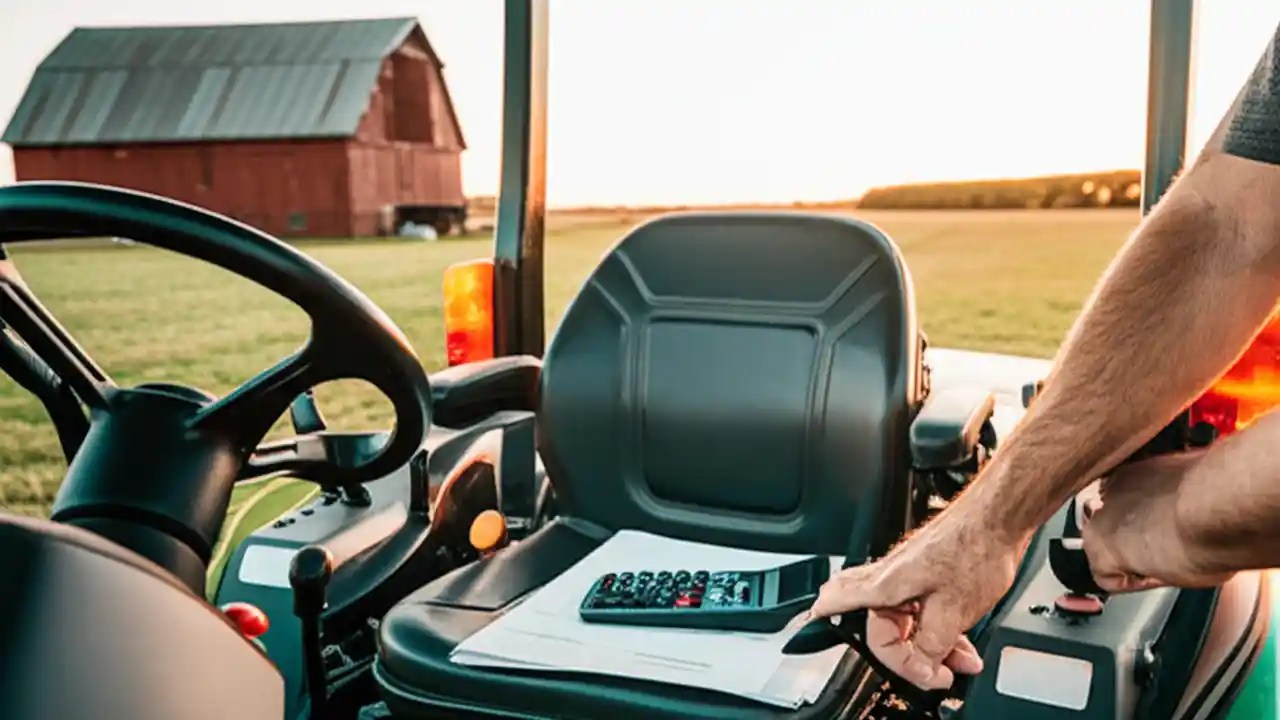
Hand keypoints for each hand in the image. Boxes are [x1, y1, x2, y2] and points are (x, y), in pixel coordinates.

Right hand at [808, 507, 1022, 689]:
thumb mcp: (954, 611)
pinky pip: (920, 611)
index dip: (902, 663)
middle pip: (881, 631)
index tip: (928, 675)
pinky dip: (939, 629)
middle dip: (910, 656)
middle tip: (934, 672)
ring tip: (960, 661)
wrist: (996, 518)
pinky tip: (961, 641)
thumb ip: (932, 645)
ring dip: (931, 646)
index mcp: (884, 587)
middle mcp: (886, 580)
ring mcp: (904, 576)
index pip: (875, 639)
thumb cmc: (974, 548)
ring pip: (906, 623)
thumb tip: (923, 666)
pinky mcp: (922, 574)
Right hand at [1082, 452, 1233, 591]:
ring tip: (1176, 524)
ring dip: (1143, 512)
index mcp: (1098, 544)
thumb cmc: (1200, 545)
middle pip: (1109, 531)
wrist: (1223, 505)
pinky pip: (1147, 482)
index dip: (1134, 579)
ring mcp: (1122, 481)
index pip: (1104, 572)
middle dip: (1132, 540)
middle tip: (1165, 552)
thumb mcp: (1172, 578)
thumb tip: (1159, 564)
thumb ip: (1150, 569)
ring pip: (1125, 503)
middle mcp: (1101, 509)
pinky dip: (1161, 491)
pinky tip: (1186, 502)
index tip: (1153, 577)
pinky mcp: (1146, 461)